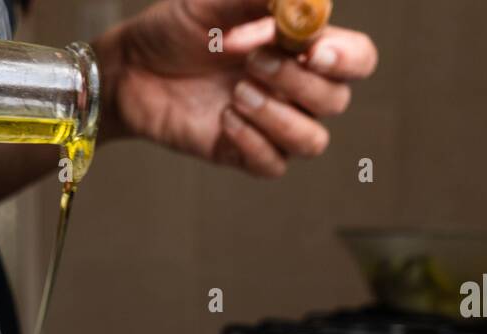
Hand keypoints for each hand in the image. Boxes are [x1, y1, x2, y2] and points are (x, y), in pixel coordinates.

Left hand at [94, 0, 377, 176]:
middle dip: (299, 83)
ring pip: (312, 140)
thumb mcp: (212, 1)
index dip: (346, 58)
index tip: (314, 52)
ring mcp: (269, 124)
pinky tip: (224, 119)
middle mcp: (293, 89)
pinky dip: (254, 143)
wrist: (130, 69)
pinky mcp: (243, 153)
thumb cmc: (175, 30)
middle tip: (252, 63)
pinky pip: (274, 165)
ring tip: (237, 94)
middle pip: (336, 100)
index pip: (356, 59)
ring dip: (280, 117)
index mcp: (299, 48)